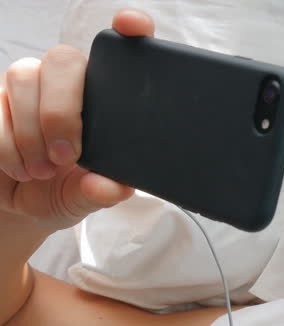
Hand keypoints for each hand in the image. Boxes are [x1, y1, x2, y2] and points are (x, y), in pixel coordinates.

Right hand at [0, 9, 155, 231]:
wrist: (21, 202)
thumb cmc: (66, 189)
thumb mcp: (89, 197)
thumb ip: (102, 192)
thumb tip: (111, 188)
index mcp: (104, 96)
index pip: (119, 48)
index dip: (129, 27)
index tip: (130, 25)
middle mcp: (66, 80)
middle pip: (62, 60)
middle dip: (62, 111)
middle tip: (66, 156)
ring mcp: (27, 84)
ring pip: (23, 78)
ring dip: (30, 132)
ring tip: (43, 171)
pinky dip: (6, 145)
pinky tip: (21, 168)